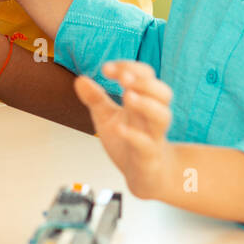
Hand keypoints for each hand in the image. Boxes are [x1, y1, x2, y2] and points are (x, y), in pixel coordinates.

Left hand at [74, 60, 177, 198]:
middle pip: (163, 93)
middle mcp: (152, 116)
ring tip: (127, 96)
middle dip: (144, 82)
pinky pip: (148, 145)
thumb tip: (80, 79)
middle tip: (124, 77)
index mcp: (143, 102)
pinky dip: (135, 136)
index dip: (129, 67)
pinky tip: (119, 128)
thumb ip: (95, 99)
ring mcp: (153, 136)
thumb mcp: (107, 118)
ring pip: (162, 117)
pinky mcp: (149, 157)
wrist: (143, 175)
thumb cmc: (127, 142)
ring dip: (146, 104)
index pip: (146, 76)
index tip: (106, 69)